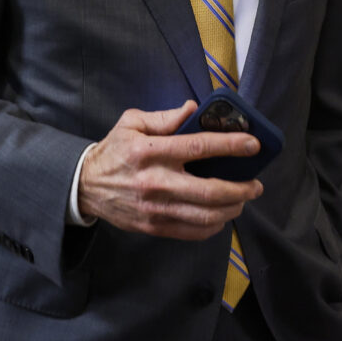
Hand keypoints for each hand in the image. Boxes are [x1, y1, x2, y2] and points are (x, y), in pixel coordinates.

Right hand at [77, 101, 262, 239]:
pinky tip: (221, 215)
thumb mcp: (132, 123)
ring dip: (232, 208)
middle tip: (256, 184)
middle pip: (209, 191)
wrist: (85, 186)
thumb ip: (164, 117)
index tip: (252, 145)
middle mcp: (156, 181)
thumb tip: (193, 108)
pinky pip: (192, 231)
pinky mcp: (154, 226)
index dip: (230, 146)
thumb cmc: (114, 150)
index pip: (198, 147)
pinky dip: (213, 226)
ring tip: (243, 199)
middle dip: (240, 188)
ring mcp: (155, 208)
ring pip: (205, 216)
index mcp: (151, 151)